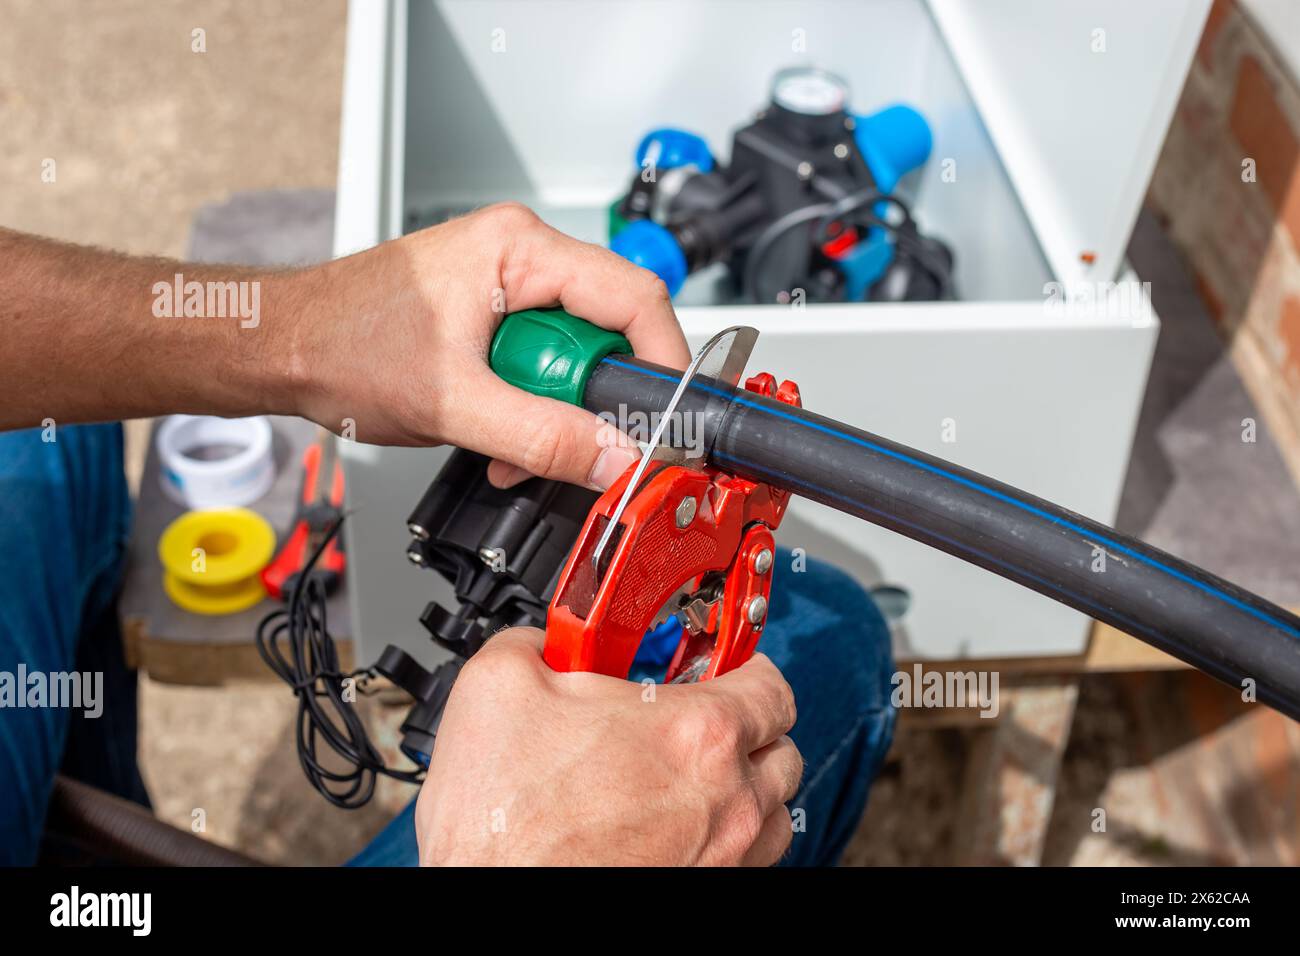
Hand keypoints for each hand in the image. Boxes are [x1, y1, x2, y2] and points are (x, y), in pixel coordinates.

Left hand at [285, 203, 691, 488]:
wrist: (281, 347)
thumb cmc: (341, 344)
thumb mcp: (453, 404)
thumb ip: (542, 437)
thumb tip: (615, 458)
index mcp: (519, 247)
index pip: (635, 297)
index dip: (661, 362)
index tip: (664, 417)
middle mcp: (520, 255)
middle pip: (608, 332)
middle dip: (588, 400)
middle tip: (563, 441)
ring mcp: (507, 283)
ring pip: (575, 356)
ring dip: (553, 412)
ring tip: (508, 441)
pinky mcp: (493, 312)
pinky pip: (542, 363)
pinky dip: (529, 407)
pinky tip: (496, 432)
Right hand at [414, 627, 802, 865]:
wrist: (488, 891)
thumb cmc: (501, 821)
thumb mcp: (498, 684)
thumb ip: (541, 640)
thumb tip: (549, 640)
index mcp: (697, 733)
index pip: (772, 686)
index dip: (746, 668)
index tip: (721, 669)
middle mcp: (729, 800)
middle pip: (782, 750)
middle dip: (747, 729)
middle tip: (697, 721)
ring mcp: (723, 857)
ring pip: (773, 812)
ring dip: (744, 788)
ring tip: (692, 778)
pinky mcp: (706, 894)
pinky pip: (748, 861)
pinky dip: (727, 839)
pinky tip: (680, 827)